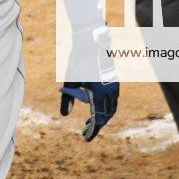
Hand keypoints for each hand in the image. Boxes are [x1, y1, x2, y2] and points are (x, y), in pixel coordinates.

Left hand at [60, 25, 118, 140]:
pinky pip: (112, 98)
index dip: (92, 131)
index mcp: (100, 94)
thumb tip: (64, 115)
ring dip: (101, 115)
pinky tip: (94, 104)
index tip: (86, 139)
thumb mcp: (70, 80)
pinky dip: (105, 105)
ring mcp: (114, 85)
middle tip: (84, 130)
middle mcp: (110, 92)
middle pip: (106, 115)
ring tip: (88, 120)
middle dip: (96, 124)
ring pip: (111, 107)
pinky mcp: (114, 79)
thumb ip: (67, 98)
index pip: (98, 119)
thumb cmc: (78, 59)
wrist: (91, 38)